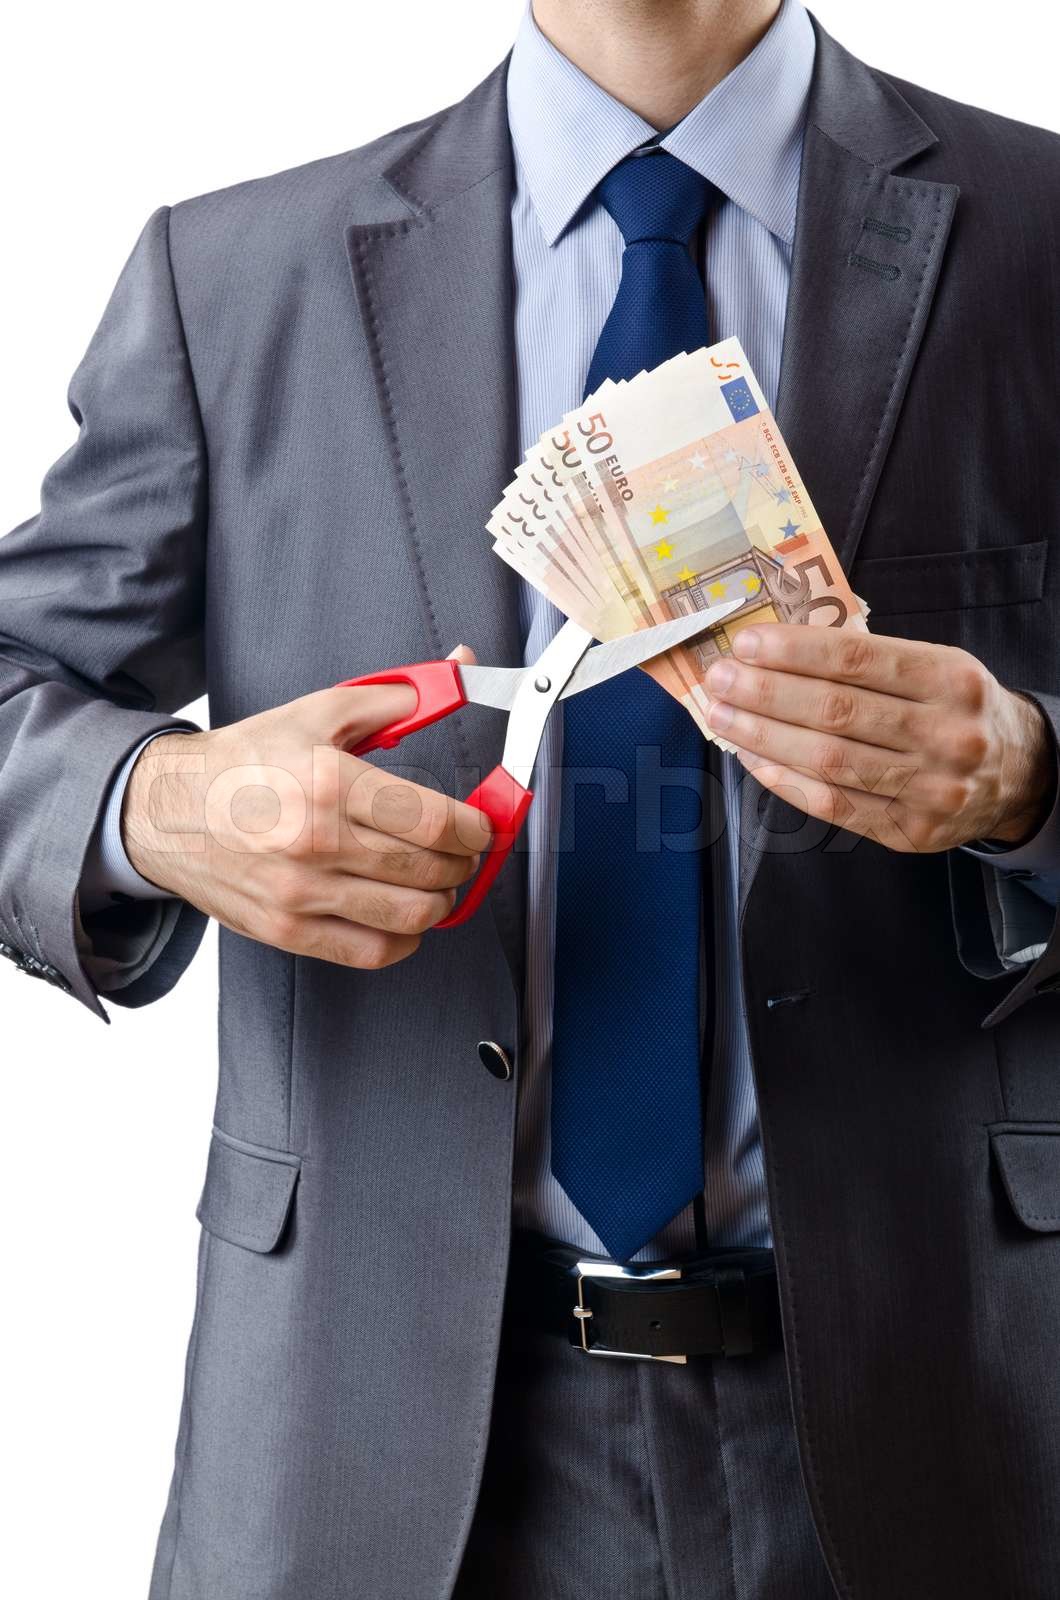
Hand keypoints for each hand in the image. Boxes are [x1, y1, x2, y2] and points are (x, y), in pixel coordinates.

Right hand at [122, 647, 492, 967]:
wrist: (166, 808)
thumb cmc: (247, 761)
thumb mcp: (320, 712)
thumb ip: (399, 696)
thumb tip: (463, 669)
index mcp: (328, 782)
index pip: (433, 822)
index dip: (474, 830)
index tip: (480, 827)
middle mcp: (315, 841)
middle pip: (429, 871)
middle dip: (462, 863)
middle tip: (461, 852)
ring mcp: (299, 892)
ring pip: (410, 917)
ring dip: (440, 902)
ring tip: (435, 882)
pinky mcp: (285, 929)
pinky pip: (372, 952)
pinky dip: (404, 940)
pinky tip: (402, 917)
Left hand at [704, 626, 1055, 852]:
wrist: (1020, 774)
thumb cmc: (957, 709)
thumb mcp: (936, 668)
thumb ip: (869, 662)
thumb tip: (776, 653)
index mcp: (951, 680)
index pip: (856, 660)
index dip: (794, 651)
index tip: (746, 644)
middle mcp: (946, 735)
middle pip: (835, 712)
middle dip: (765, 693)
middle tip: (719, 679)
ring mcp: (931, 790)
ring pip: (829, 761)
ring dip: (763, 737)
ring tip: (723, 717)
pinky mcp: (912, 832)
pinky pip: (835, 806)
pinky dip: (786, 782)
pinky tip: (753, 759)